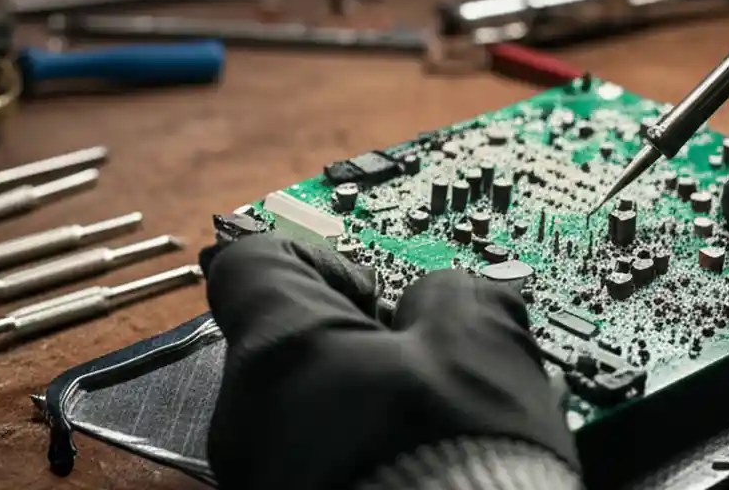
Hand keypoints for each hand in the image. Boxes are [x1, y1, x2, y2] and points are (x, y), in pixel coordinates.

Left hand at [202, 235, 577, 489]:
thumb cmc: (454, 462)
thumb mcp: (483, 345)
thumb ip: (455, 294)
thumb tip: (446, 298)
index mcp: (279, 349)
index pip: (252, 261)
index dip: (318, 260)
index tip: (374, 286)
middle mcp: (245, 415)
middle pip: (286, 342)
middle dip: (358, 342)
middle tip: (428, 364)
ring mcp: (256, 474)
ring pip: (304, 406)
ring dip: (364, 400)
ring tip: (437, 423)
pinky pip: (313, 458)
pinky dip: (359, 450)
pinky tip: (420, 463)